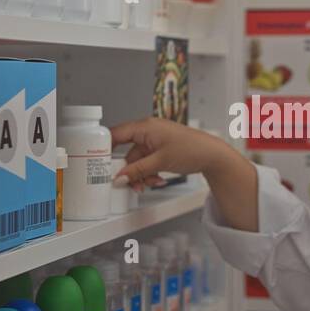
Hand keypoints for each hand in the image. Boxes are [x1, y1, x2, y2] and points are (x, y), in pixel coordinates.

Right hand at [110, 117, 233, 192]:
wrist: (213, 155)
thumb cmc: (192, 149)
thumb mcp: (160, 162)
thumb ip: (137, 170)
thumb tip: (120, 176)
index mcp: (145, 127)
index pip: (115, 134)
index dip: (104, 148)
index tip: (97, 162)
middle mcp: (148, 131)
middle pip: (127, 152)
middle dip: (130, 170)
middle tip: (130, 182)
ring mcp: (155, 141)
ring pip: (138, 160)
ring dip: (141, 174)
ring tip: (149, 183)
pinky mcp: (161, 149)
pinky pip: (147, 162)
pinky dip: (149, 172)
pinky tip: (157, 180)